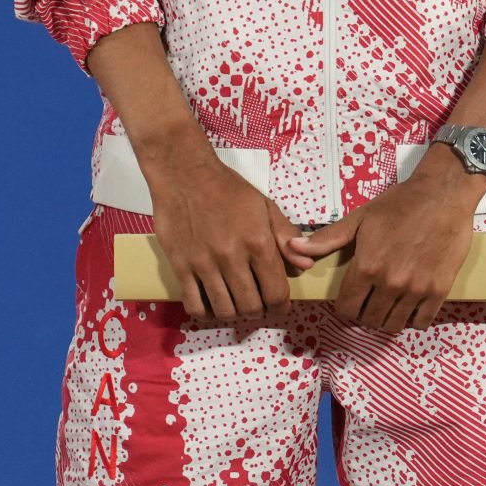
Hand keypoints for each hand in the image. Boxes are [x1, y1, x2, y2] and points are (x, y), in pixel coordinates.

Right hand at [146, 137, 294, 319]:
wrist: (183, 173)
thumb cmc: (225, 188)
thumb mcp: (263, 205)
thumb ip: (285, 235)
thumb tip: (305, 264)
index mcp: (257, 242)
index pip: (276, 293)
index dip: (281, 305)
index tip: (278, 304)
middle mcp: (231, 256)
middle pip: (251, 307)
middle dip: (258, 310)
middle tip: (255, 300)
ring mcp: (203, 263)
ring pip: (224, 310)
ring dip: (233, 312)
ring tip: (234, 301)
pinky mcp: (180, 266)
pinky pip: (194, 305)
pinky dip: (205, 312)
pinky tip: (210, 303)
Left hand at [289, 150, 482, 333]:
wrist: (442, 195)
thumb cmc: (399, 204)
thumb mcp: (360, 218)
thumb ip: (328, 238)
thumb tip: (294, 248)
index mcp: (367, 266)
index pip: (347, 308)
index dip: (345, 308)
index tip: (350, 301)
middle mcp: (390, 283)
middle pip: (370, 320)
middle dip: (365, 315)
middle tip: (369, 302)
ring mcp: (416, 289)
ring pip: (394, 324)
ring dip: (387, 319)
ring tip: (388, 306)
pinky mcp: (439, 291)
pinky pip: (422, 322)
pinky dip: (413, 319)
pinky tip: (410, 306)